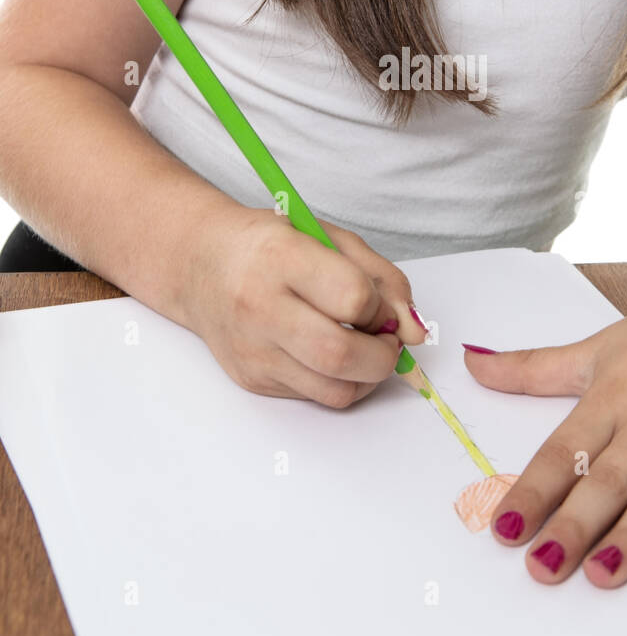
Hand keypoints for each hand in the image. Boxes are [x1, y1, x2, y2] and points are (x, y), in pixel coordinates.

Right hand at [185, 204, 428, 403]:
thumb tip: (415, 332)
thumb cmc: (271, 245)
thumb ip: (383, 280)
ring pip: (335, 390)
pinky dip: (337, 381)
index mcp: (280, 257)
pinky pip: (316, 396)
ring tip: (362, 348)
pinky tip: (329, 353)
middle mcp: (259, 307)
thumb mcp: (332, 239)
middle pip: (341, 355)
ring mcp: (253, 350)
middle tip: (385, 340)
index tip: (377, 304)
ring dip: (366, 375)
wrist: (203, 265)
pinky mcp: (251, 379)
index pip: (352, 298)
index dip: (380, 307)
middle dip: (383, 355)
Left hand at [463, 280, 626, 586]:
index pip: (563, 451)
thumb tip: (471, 364)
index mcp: (612, 398)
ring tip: (602, 574)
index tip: (504, 528)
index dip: (533, 491)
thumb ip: (531, 368)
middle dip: (574, 524)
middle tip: (542, 567)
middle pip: (608, 479)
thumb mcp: (595, 348)